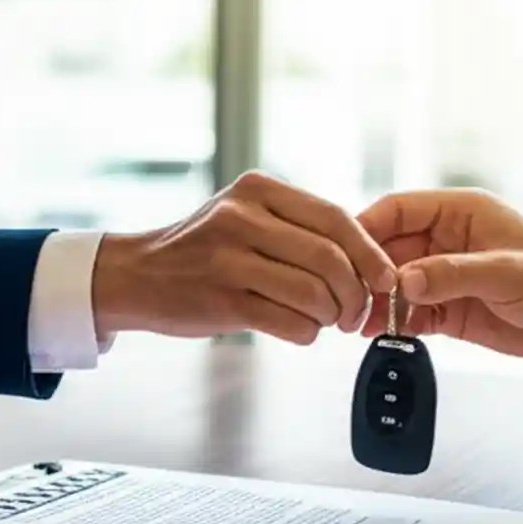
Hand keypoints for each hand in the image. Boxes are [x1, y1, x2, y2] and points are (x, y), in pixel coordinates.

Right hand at [91, 171, 395, 344]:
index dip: (370, 252)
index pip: (335, 218)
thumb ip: (296, 225)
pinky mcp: (222, 300)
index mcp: (258, 190)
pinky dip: (306, 333)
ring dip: (330, 317)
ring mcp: (229, 259)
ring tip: (325, 321)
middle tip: (355, 312)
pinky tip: (298, 330)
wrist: (136, 275)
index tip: (385, 278)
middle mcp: (242, 217)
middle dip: (355, 292)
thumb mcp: (244, 215)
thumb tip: (366, 256)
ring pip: (313, 293)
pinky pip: (289, 322)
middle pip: (330, 258)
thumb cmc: (202, 250)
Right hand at [357, 189, 522, 382]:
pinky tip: (378, 334)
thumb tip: (404, 281)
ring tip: (356, 322)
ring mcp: (446, 276)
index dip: (369, 228)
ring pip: (394, 284)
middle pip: (389, 249)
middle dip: (367, 272)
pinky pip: (410, 312)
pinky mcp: (449, 309)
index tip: (347, 254)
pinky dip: (392, 323)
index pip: (399, 209)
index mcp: (462, 212)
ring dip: (376, 301)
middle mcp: (447, 240)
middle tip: (348, 297)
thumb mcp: (509, 274)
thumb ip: (454, 274)